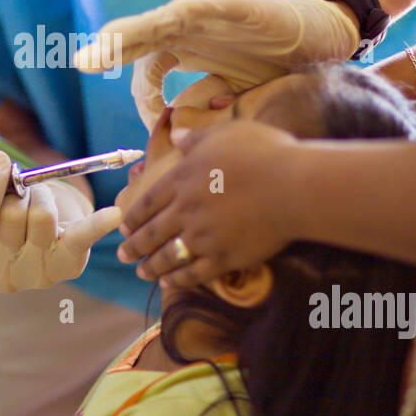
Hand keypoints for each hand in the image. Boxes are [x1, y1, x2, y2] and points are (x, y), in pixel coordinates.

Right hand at [0, 150, 122, 291]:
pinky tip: (115, 215)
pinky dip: (98, 226)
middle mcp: (0, 278)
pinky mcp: (68, 265)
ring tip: (35, 196)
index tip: (0, 159)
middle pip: (11, 220)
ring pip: (42, 219)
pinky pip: (83, 241)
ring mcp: (37, 276)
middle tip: (16, 186)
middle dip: (15, 190)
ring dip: (40, 194)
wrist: (23, 213)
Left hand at [74, 0, 358, 129]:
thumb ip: (203, 112)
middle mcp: (190, 33)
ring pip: (162, 21)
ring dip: (135, 29)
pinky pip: (207, 9)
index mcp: (186, 52)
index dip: (143, 98)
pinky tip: (172, 15)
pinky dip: (188, 11)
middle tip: (83, 62)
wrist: (320, 36)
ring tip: (107, 40)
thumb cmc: (274, 64)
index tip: (153, 126)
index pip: (149, 72)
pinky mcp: (236, 8)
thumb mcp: (232, 96)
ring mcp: (210, 18)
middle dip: (112, 50)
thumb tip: (177, 135)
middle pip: (141, 40)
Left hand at [116, 119, 297, 287]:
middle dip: (134, 246)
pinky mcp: (224, 258)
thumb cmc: (263, 153)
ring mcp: (204, 237)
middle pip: (152, 233)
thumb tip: (177, 133)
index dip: (134, 216)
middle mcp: (186, 211)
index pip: (149, 202)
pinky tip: (169, 282)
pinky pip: (193, 274)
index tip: (124, 227)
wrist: (292, 186)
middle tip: (123, 254)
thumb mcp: (224, 134)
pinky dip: (178, 280)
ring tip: (141, 272)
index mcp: (183, 179)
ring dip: (151, 266)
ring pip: (168, 257)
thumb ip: (196, 138)